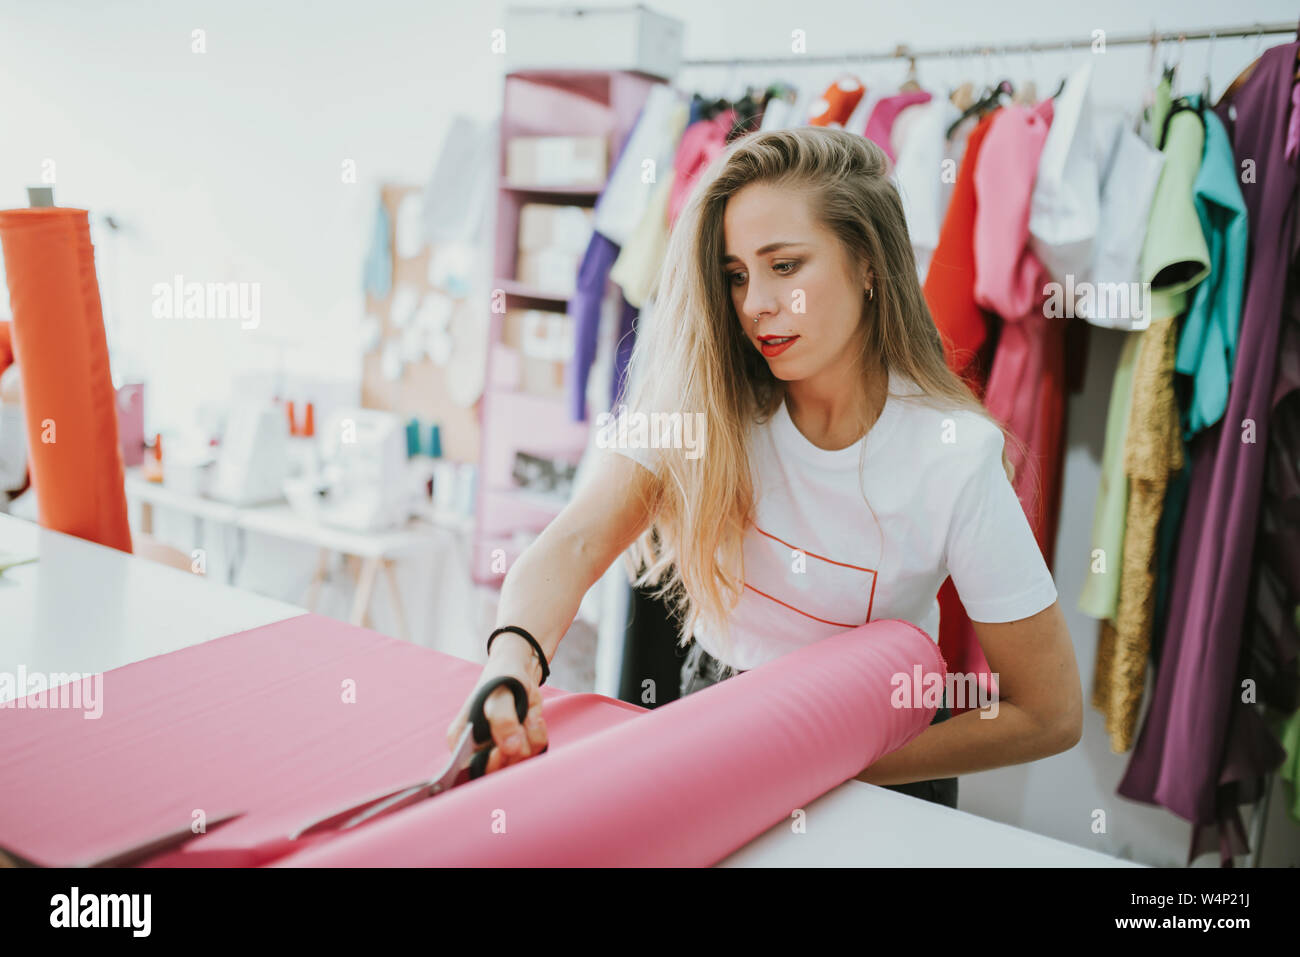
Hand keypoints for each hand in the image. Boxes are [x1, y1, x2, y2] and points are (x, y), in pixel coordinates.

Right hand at [445, 636, 548, 775]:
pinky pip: (534, 752)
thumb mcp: (499, 694)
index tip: (504, 748)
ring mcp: (499, 748)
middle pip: (499, 770)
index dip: (491, 763)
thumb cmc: (502, 678)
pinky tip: (533, 719)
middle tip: (519, 726)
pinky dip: (538, 734)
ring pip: (519, 761)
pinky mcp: (518, 746)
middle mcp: (478, 749)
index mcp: (461, 740)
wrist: (520, 669)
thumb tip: (511, 749)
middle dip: (515, 749)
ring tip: (526, 716)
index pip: (470, 769)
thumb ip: (503, 720)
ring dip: (529, 737)